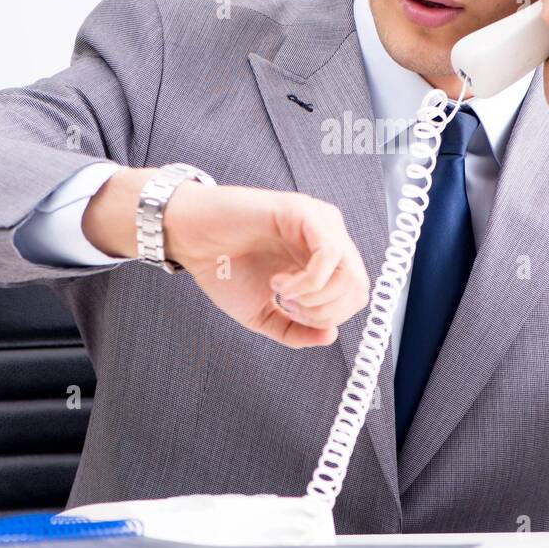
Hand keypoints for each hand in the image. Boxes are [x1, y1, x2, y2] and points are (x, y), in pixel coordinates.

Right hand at [84, 169, 370, 347]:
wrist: (189, 238)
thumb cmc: (223, 268)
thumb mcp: (263, 313)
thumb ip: (296, 330)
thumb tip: (330, 335)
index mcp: (323, 257)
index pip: (355, 295)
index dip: (327, 317)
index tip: (289, 313)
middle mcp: (328, 235)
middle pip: (359, 288)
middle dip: (323, 312)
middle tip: (287, 306)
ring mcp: (319, 221)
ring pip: (350, 273)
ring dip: (315, 298)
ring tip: (281, 293)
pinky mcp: (303, 212)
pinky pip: (329, 255)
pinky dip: (308, 282)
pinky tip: (279, 283)